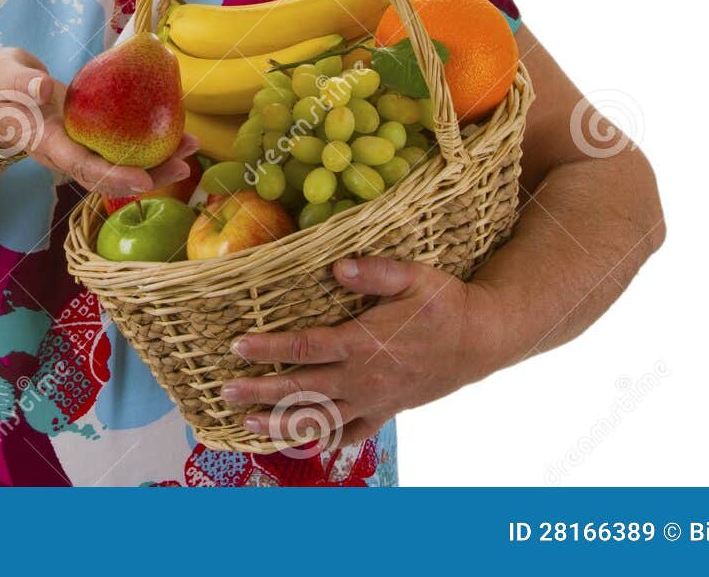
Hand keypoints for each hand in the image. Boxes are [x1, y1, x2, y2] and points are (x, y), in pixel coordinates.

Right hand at [0, 47, 197, 195]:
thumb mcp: (4, 75)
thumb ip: (21, 81)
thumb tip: (45, 87)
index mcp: (46, 144)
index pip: (82, 168)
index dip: (114, 176)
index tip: (144, 179)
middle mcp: (66, 154)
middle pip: (109, 177)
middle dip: (148, 177)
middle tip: (183, 164)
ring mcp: (78, 149)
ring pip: (119, 166)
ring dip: (156, 164)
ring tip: (190, 148)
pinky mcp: (88, 139)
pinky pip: (120, 148)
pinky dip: (147, 145)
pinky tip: (173, 131)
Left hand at [219, 256, 505, 447]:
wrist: (482, 340)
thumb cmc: (445, 303)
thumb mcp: (414, 276)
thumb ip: (374, 272)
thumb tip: (336, 265)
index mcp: (363, 343)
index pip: (305, 348)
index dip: (269, 349)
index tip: (238, 347)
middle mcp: (363, 378)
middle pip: (302, 389)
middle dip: (261, 392)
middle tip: (226, 391)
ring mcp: (375, 399)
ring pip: (321, 418)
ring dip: (282, 424)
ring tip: (249, 425)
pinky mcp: (389, 410)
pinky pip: (354, 432)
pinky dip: (329, 440)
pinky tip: (308, 443)